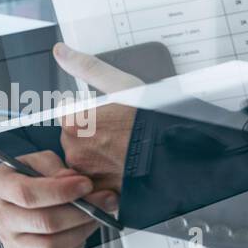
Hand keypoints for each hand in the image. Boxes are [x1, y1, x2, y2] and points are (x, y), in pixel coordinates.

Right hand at [0, 149, 117, 247]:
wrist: (15, 201)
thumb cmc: (27, 178)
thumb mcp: (37, 161)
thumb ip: (55, 167)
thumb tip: (73, 180)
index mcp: (0, 184)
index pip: (27, 193)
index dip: (60, 191)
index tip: (86, 185)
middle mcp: (0, 215)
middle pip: (44, 222)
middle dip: (81, 212)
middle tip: (104, 201)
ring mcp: (10, 241)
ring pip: (51, 247)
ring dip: (81, 231)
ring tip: (96, 217)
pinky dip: (75, 247)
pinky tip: (81, 230)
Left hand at [53, 42, 141, 195]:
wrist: (185, 154)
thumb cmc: (155, 121)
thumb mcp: (121, 84)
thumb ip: (86, 67)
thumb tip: (61, 51)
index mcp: (75, 123)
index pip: (66, 113)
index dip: (85, 110)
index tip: (102, 113)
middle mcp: (77, 151)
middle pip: (73, 139)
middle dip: (90, 134)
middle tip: (117, 132)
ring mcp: (91, 176)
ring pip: (84, 163)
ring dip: (97, 157)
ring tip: (123, 150)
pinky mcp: (106, 196)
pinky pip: (98, 187)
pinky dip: (108, 178)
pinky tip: (124, 169)